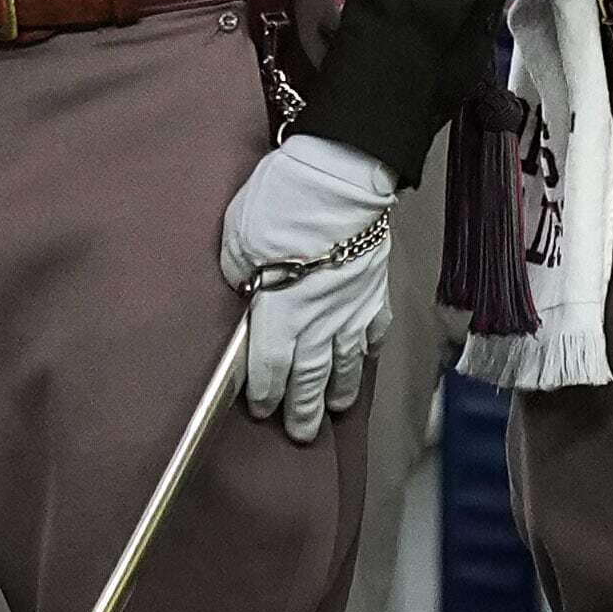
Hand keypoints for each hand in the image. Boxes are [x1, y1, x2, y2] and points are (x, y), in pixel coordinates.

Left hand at [218, 133, 397, 441]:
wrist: (342, 177)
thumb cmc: (282, 204)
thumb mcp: (238, 237)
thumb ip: (241, 275)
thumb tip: (248, 292)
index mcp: (281, 312)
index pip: (270, 366)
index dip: (264, 392)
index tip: (259, 409)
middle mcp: (320, 321)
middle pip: (311, 376)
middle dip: (304, 409)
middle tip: (302, 434)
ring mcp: (353, 310)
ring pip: (345, 362)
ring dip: (339, 391)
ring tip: (336, 410)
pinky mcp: (375, 292)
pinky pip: (373, 330)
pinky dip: (368, 350)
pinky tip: (364, 360)